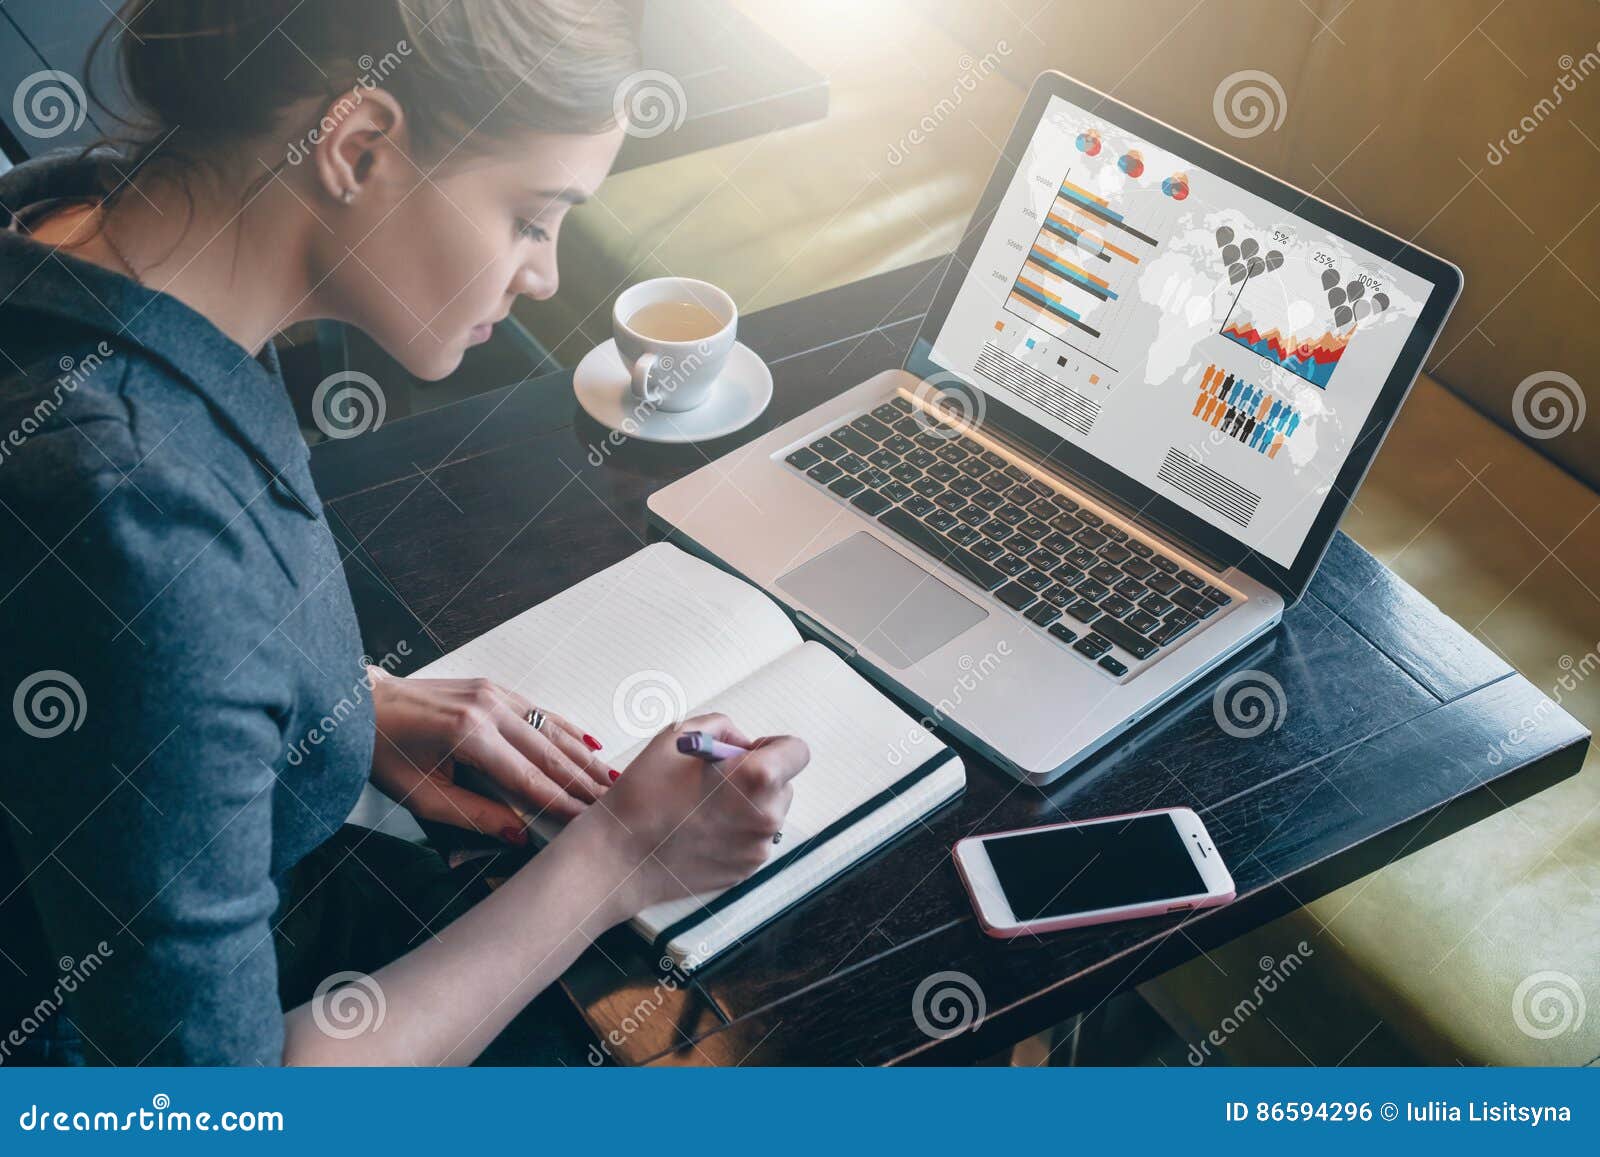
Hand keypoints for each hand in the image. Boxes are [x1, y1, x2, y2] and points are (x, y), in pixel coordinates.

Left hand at [368, 672, 614, 841]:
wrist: (362, 704)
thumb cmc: (385, 752)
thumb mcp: (421, 797)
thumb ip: (474, 815)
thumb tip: (519, 834)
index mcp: (468, 735)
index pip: (528, 777)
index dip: (561, 802)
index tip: (587, 822)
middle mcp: (488, 708)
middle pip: (549, 752)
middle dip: (583, 781)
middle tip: (613, 803)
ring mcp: (494, 693)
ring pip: (552, 729)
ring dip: (583, 757)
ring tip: (611, 780)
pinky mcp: (494, 687)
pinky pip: (540, 711)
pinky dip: (567, 730)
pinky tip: (590, 745)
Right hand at [563, 713, 808, 918]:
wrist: (620, 857)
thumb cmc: (644, 794)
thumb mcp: (678, 736)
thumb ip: (722, 727)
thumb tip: (742, 743)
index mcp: (757, 778)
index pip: (797, 751)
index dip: (772, 746)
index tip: (746, 752)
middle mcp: (767, 815)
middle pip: (783, 783)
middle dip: (758, 776)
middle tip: (716, 780)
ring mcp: (758, 847)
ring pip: (768, 812)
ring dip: (748, 804)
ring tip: (703, 806)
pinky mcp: (746, 870)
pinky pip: (753, 838)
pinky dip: (737, 830)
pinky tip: (701, 828)